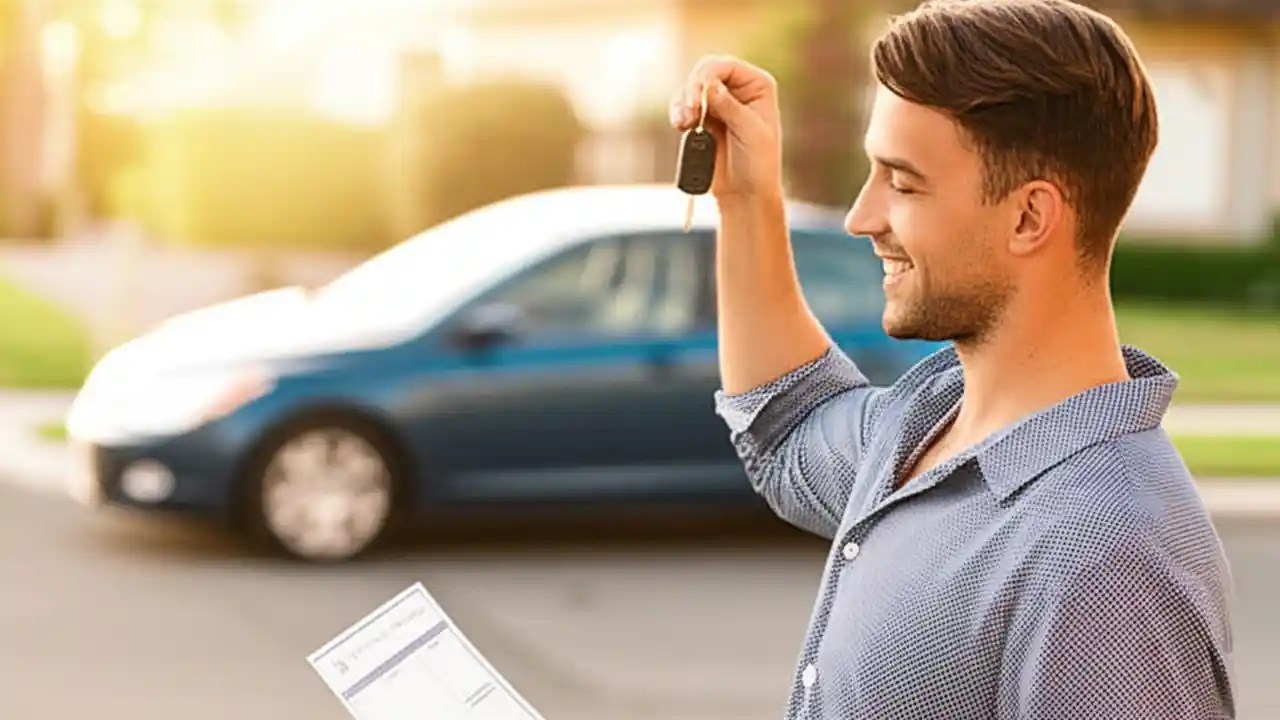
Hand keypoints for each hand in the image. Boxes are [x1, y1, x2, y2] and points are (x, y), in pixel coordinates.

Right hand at [668, 55, 783, 200]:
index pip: (726, 66)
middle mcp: (738, 90)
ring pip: (690, 89)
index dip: (708, 75)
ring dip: (682, 103)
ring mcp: (718, 104)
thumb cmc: (758, 165)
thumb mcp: (750, 132)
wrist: (745, 194)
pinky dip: (678, 112)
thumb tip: (707, 84)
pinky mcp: (702, 120)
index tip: (698, 93)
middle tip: (690, 112)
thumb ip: (728, 106)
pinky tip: (681, 125)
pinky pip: (683, 106)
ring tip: (684, 123)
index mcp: (758, 86)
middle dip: (692, 90)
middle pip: (705, 73)